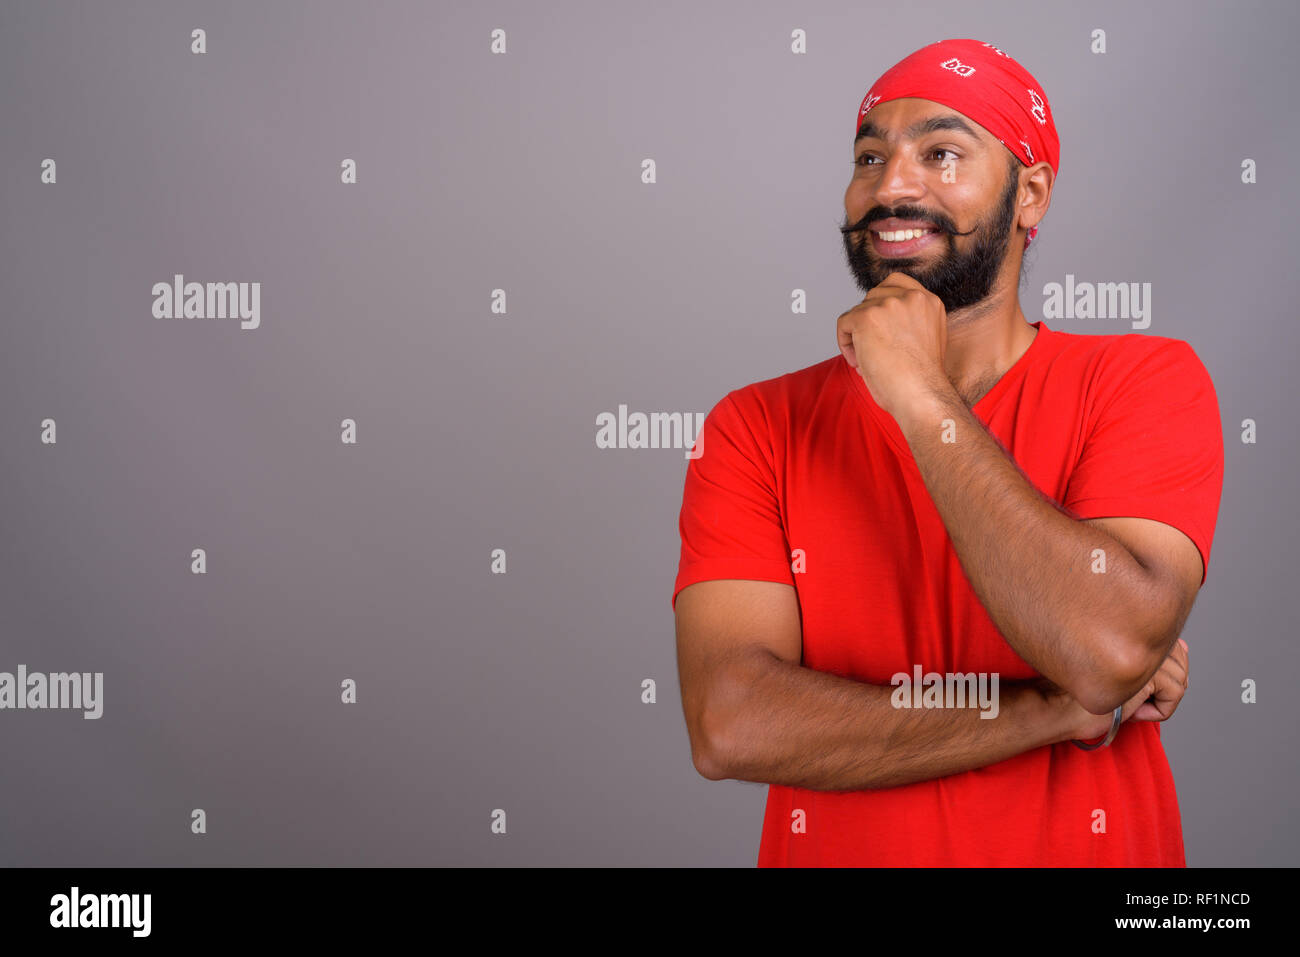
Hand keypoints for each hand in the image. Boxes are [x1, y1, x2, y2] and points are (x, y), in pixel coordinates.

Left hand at [835, 271, 949, 420]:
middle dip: (868, 321)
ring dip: (856, 335)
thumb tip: (879, 324)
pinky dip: (845, 343)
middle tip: (870, 349)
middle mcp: (912, 298)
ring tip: (864, 361)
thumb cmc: (922, 381)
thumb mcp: (925, 340)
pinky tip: (857, 362)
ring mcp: (890, 305)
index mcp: (930, 303)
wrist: (921, 395)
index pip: (897, 284)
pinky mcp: (867, 317)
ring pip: (858, 311)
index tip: (879, 327)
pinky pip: (844, 323)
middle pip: (874, 296)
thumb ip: (909, 323)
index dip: (882, 303)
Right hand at [1032, 638, 1190, 742]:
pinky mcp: (1145, 672)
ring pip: (1180, 680)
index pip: (1173, 647)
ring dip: (1159, 701)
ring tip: (1130, 704)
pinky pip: (1175, 694)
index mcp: (1131, 626)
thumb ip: (1150, 653)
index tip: (1137, 687)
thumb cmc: (1083, 689)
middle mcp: (1138, 632)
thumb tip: (1184, 645)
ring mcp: (1142, 650)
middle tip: (1134, 698)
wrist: (1058, 706)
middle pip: (1181, 664)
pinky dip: (1159, 711)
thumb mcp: (1122, 668)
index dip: (1162, 674)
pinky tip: (1134, 710)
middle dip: (1165, 688)